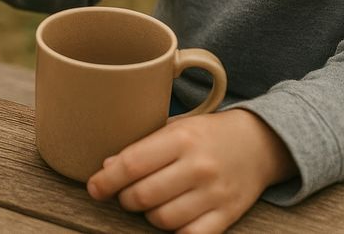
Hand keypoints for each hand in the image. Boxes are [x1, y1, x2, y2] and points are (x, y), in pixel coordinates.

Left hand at [87, 109, 296, 232]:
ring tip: (150, 203)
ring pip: (163, 219)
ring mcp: (215, 193)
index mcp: (181, 138)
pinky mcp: (229, 215)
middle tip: (125, 194)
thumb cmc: (205, 135)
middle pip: (143, 196)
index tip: (94, 188)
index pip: (131, 165)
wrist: (258, 143)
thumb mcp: (173, 129)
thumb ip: (140, 148)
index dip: (106, 181)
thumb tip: (106, 170)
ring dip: (148, 215)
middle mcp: (198, 166)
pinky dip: (175, 231)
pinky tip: (171, 217)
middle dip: (125, 199)